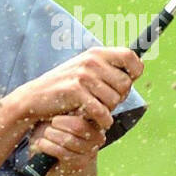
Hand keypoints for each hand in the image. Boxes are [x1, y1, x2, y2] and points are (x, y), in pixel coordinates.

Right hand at [12, 47, 142, 132]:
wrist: (35, 98)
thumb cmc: (65, 87)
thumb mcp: (85, 70)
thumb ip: (108, 68)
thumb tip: (139, 69)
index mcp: (96, 53)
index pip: (130, 56)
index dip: (136, 71)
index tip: (131, 81)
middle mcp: (91, 61)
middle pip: (125, 84)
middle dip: (120, 98)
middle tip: (106, 102)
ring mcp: (83, 75)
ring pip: (114, 100)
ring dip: (108, 110)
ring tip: (96, 110)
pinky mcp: (75, 91)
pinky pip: (101, 111)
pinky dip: (102, 120)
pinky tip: (96, 121)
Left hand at [29, 114, 108, 167]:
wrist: (51, 160)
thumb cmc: (53, 132)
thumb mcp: (59, 115)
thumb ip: (66, 106)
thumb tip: (65, 94)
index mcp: (95, 119)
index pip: (86, 111)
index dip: (67, 112)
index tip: (54, 113)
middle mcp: (97, 135)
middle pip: (78, 126)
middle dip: (58, 124)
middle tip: (50, 124)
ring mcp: (90, 150)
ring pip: (69, 139)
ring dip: (51, 136)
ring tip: (46, 134)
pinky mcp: (81, 163)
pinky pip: (63, 152)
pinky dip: (48, 146)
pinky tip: (41, 143)